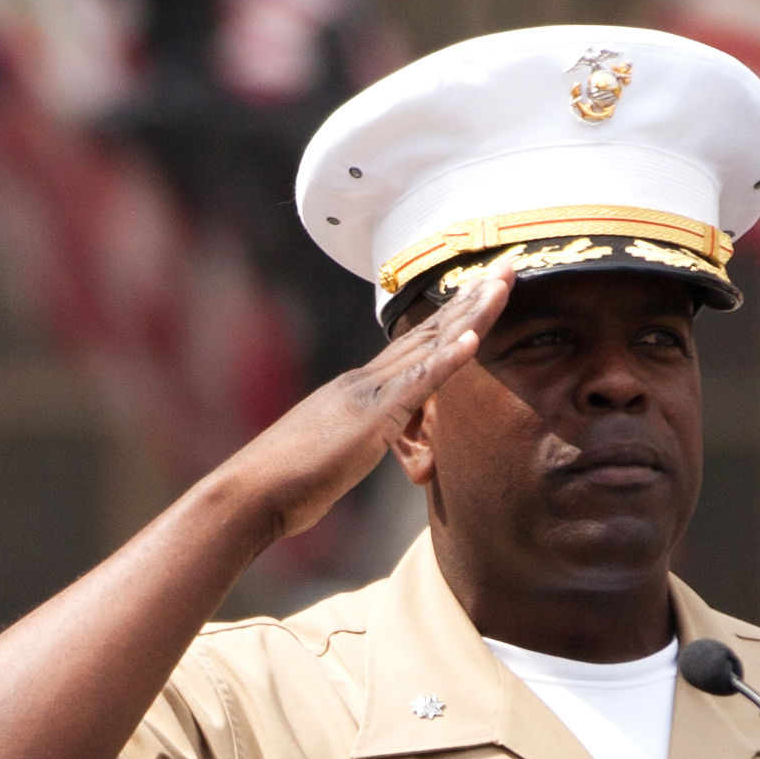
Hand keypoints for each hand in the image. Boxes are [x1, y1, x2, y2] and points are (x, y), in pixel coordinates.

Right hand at [216, 265, 510, 540]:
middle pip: (429, 331)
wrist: (250, 493)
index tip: (483, 289)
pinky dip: (446, 361)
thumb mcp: (333, 453)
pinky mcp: (369, 420)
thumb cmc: (286, 483)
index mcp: (360, 388)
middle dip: (472, 298)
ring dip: (470, 314)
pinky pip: (414, 386)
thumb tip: (364, 444)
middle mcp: (365, 380)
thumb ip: (355, 439)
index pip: (416, 344)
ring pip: (428, 346)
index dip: (453, 315)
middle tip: (509, 265)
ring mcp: (367, 395)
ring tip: (503, 283)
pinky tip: (473, 339)